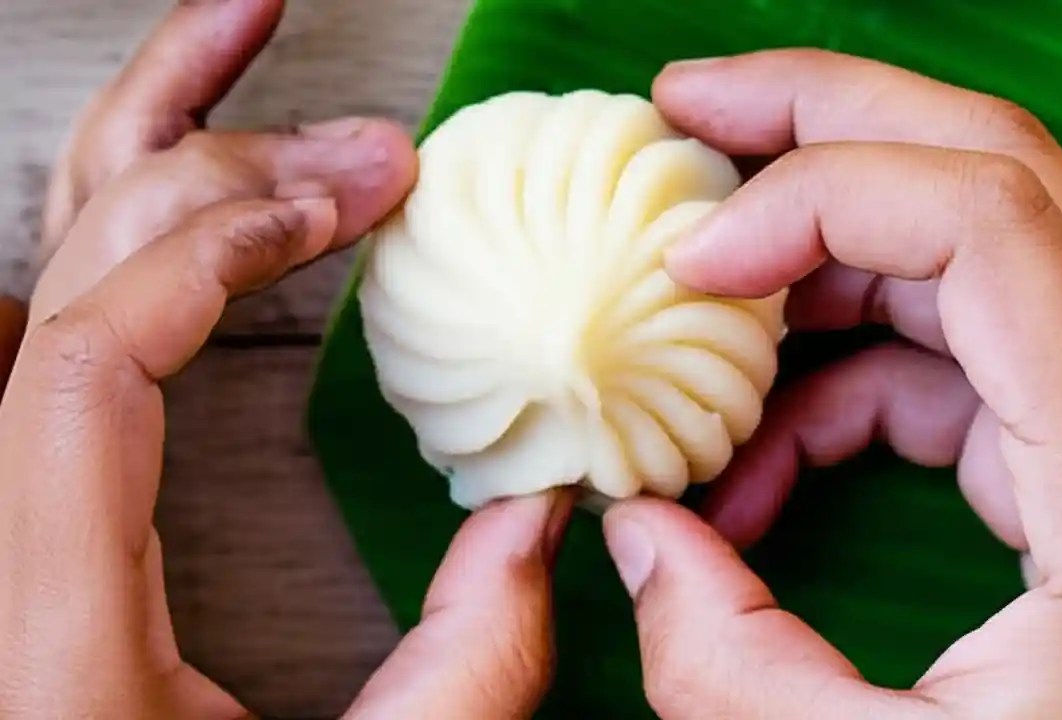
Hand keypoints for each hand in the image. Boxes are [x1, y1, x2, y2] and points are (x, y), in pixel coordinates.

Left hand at [0, 2, 569, 717]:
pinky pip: (76, 307)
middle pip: (64, 277)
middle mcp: (2, 537)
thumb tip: (542, 524)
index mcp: (51, 615)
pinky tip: (204, 162)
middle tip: (367, 144)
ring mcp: (12, 500)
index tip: (351, 201)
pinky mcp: (48, 483)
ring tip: (242, 36)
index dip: (217, 250)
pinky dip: (138, 207)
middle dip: (221, 175)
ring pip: (50, 262)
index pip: (86, 366)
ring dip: (155, 137)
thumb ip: (465, 672)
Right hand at [603, 50, 1061, 718]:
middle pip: (994, 163)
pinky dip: (851, 372)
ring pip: (980, 237)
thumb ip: (731, 669)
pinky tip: (770, 458)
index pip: (985, 216)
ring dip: (826, 254)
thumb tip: (641, 537)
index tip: (689, 264)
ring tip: (701, 316)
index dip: (813, 198)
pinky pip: (966, 346)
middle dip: (822, 119)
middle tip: (686, 112)